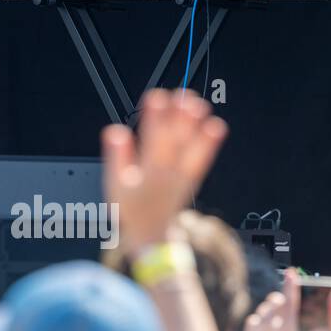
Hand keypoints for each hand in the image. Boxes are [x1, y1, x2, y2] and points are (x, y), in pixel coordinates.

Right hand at [101, 88, 227, 254]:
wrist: (152, 236)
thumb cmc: (132, 210)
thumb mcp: (114, 185)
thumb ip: (116, 157)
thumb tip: (115, 132)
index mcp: (146, 172)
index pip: (150, 139)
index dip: (153, 117)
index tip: (156, 96)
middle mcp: (167, 173)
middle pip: (173, 140)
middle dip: (177, 115)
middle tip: (182, 94)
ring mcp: (182, 176)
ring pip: (189, 148)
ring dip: (195, 125)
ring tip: (199, 104)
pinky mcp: (191, 179)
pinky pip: (203, 160)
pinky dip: (210, 144)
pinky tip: (216, 127)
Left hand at [242, 269, 327, 330]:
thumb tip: (328, 329)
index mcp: (288, 330)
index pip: (291, 301)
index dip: (291, 285)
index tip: (291, 272)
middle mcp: (272, 327)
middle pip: (276, 301)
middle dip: (281, 300)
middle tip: (285, 307)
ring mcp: (258, 329)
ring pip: (264, 309)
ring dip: (271, 311)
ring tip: (276, 326)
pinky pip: (254, 318)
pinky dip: (260, 321)